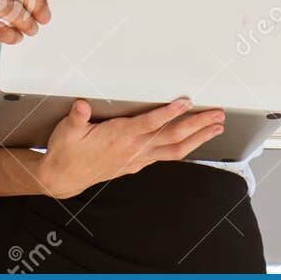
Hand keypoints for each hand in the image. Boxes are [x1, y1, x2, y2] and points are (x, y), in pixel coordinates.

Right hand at [37, 98, 226, 198]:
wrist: (63, 177)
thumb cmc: (66, 151)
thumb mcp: (67, 131)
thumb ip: (77, 117)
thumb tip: (82, 106)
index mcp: (119, 137)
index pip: (149, 123)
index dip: (168, 112)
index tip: (186, 102)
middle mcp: (133, 149)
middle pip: (172, 136)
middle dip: (197, 125)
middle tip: (217, 115)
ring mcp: (137, 158)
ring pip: (174, 149)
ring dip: (198, 138)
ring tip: (216, 128)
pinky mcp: (136, 164)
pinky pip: (166, 156)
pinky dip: (183, 149)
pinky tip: (193, 144)